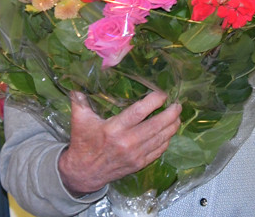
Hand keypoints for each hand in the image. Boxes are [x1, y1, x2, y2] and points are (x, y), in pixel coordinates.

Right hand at [58, 90, 180, 195]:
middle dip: (171, 114)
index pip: (139, 112)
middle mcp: (127, 142)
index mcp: (114, 129)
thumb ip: (79, 99)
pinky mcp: (139, 164)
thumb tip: (77, 82)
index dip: (154, 101)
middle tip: (177, 104)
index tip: (162, 93)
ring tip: (177, 116)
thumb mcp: (80, 119)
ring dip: (172, 127)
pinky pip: (158, 151)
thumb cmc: (83, 143)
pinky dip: (166, 141)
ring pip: (161, 139)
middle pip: (156, 126)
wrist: (83, 173)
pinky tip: (169, 133)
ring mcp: (135, 155)